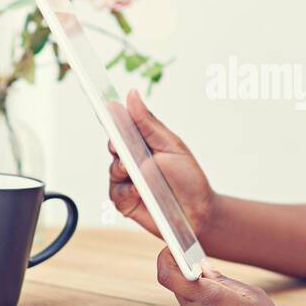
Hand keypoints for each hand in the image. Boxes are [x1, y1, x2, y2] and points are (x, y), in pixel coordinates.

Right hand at [108, 88, 216, 237]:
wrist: (199, 211)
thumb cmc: (188, 177)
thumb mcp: (171, 145)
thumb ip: (148, 122)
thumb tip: (131, 94)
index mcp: (142, 142)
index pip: (122, 126)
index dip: (112, 117)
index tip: (106, 107)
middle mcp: (132, 160)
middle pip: (113, 146)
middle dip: (116, 144)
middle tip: (121, 145)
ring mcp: (126, 181)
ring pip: (113, 169)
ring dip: (123, 169)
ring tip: (136, 171)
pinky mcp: (125, 201)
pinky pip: (116, 193)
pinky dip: (125, 191)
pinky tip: (138, 191)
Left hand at [155, 246, 300, 305]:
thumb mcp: (252, 296)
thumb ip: (223, 281)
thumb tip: (203, 269)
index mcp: (208, 297)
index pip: (169, 274)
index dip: (166, 257)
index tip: (172, 247)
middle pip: (178, 285)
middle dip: (187, 273)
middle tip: (202, 262)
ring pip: (188, 300)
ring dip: (200, 291)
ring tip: (226, 291)